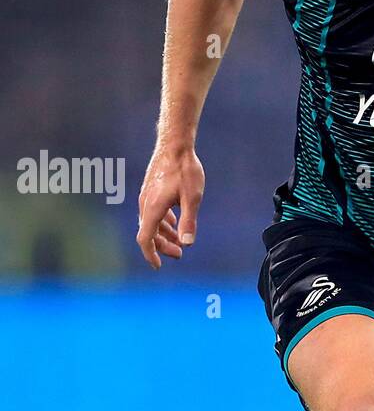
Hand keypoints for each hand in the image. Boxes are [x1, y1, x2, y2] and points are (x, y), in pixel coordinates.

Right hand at [136, 147, 204, 269]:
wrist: (175, 145)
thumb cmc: (185, 169)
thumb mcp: (192, 198)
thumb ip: (189, 221)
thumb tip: (187, 244)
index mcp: (153, 208)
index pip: (145, 239)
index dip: (150, 254)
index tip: (158, 266)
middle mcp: (146, 204)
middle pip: (149, 233)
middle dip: (162, 246)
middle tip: (179, 255)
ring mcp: (147, 196)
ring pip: (152, 222)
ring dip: (164, 234)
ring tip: (180, 242)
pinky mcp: (151, 190)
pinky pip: (154, 212)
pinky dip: (163, 222)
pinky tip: (174, 223)